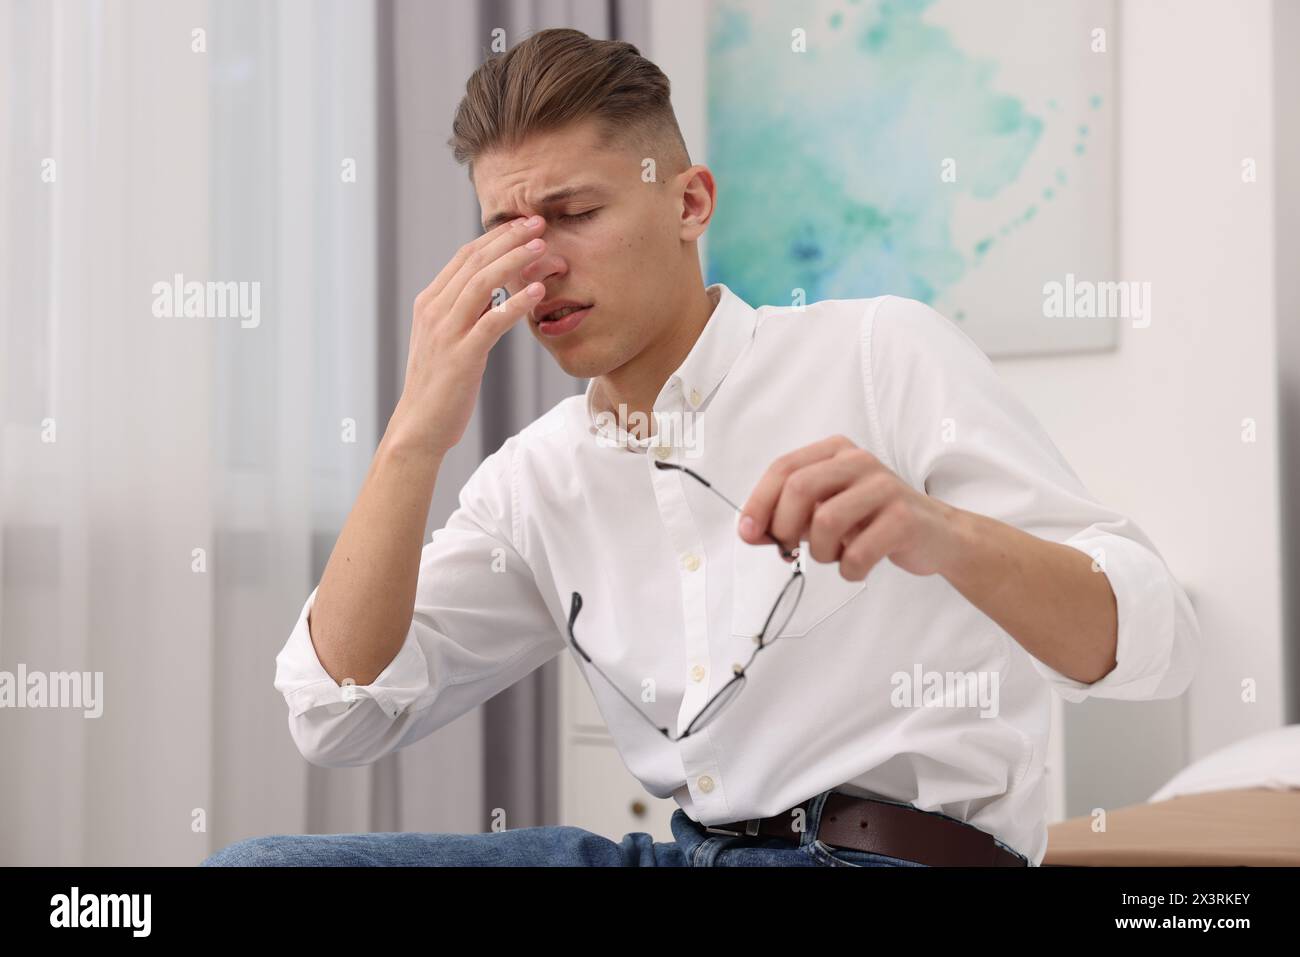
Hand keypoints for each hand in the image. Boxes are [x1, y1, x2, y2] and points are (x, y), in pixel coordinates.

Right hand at [386, 216, 550, 457]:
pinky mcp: (461, 356)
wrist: (420, 426)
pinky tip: (537, 294)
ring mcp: (446, 332)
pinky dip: (515, 304)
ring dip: (514, 262)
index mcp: (430, 302)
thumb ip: (467, 313)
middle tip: (539, 223)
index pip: (465, 257)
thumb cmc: (439, 385)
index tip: (524, 225)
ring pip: (481, 284)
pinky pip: (491, 323)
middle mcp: (434, 311)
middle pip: (474, 262)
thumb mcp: (450, 340)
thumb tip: (494, 291)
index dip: (495, 236)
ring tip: (542, 248)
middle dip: (508, 239)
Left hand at [737, 435, 962, 580]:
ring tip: (833, 555)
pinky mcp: (904, 518)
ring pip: (825, 522)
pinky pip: (857, 553)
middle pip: (799, 488)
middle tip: (790, 550)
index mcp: (835, 451)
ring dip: (820, 552)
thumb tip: (750, 531)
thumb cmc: (873, 520)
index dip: (759, 502)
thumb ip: (789, 516)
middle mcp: (859, 461)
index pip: (783, 468)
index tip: (749, 532)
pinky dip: (849, 570)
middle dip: (784, 527)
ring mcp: (884, 487)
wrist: (936, 533)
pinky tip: (857, 567)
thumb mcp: (827, 508)